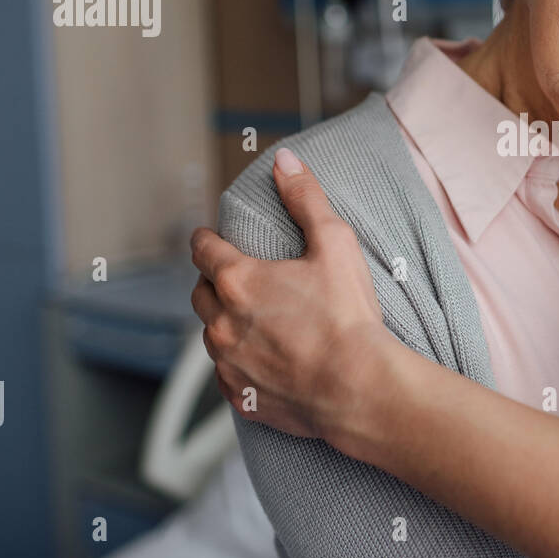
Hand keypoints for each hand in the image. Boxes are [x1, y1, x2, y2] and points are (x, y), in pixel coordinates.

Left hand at [190, 147, 394, 450]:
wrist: (358, 388)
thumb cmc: (348, 317)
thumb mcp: (335, 243)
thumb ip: (306, 198)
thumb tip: (284, 161)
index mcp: (237, 280)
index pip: (203, 250)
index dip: (206, 240)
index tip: (209, 239)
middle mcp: (221, 322)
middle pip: (200, 294)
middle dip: (214, 283)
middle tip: (239, 281)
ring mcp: (227, 362)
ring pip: (212, 335)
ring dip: (227, 324)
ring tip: (257, 321)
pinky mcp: (240, 396)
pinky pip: (228, 374)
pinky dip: (240, 363)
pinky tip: (266, 359)